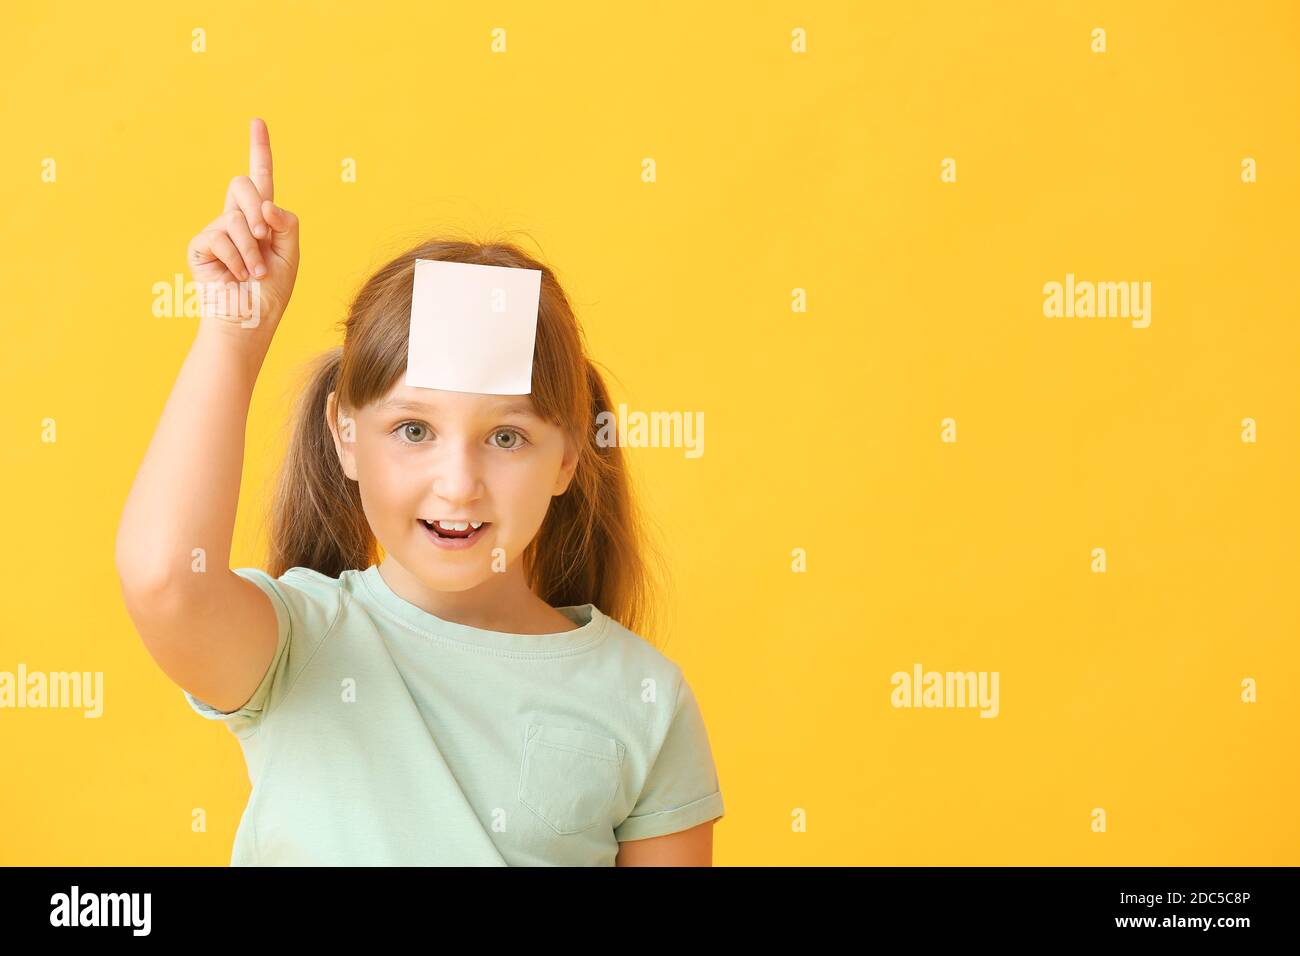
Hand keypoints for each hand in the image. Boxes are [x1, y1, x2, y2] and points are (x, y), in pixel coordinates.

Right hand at [186, 118, 299, 330]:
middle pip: (244, 184)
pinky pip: (220, 237)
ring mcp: (216, 230)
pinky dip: (237, 260)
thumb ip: (285, 222)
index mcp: (261, 218)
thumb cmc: (271, 290)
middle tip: (265, 237)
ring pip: (236, 217)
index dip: (259, 150)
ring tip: (255, 273)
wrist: (250, 319)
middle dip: (258, 210)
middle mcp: (236, 218)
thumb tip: (265, 204)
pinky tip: (238, 277)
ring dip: (252, 250)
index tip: (258, 122)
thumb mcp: (290, 253)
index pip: (260, 178)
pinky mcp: (201, 245)